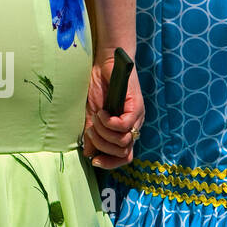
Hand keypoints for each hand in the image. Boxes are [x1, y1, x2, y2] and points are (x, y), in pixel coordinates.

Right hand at [82, 51, 143, 169]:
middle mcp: (134, 126)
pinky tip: (102, 112)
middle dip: (102, 145)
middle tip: (91, 130)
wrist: (104, 63)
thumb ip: (92, 135)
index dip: (110, 163)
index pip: (124, 157)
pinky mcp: (136, 106)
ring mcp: (137, 117)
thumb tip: (89, 153)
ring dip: (104, 133)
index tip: (94, 160)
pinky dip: (109, 123)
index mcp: (124, 131)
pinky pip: (124, 126)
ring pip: (123, 141)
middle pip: (122, 153)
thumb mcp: (92, 115)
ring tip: (97, 117)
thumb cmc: (99, 87)